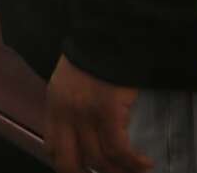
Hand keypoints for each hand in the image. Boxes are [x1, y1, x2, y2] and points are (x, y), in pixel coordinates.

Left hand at [44, 57, 149, 172]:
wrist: (105, 36)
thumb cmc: (91, 60)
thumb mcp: (67, 84)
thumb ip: (70, 110)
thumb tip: (82, 138)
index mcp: (54, 107)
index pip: (51, 148)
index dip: (68, 166)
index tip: (86, 169)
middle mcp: (65, 114)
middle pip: (70, 162)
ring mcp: (86, 114)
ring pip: (99, 159)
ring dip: (119, 171)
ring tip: (135, 171)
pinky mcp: (108, 112)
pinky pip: (119, 148)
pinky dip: (133, 161)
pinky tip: (144, 162)